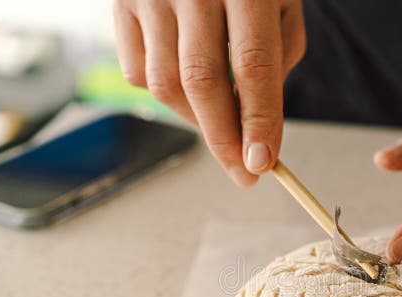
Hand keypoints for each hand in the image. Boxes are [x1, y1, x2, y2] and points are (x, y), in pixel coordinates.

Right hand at [113, 0, 305, 184]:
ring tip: (221, 126)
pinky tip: (186, 86)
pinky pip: (136, 73)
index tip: (264, 164)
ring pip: (165, 85)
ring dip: (196, 121)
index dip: (260, 122)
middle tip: (244, 174)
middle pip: (202, 84)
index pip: (254, 67)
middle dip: (224, 140)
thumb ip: (276, 55)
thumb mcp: (281, 1)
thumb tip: (255, 120)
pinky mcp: (120, 4)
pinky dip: (164, 94)